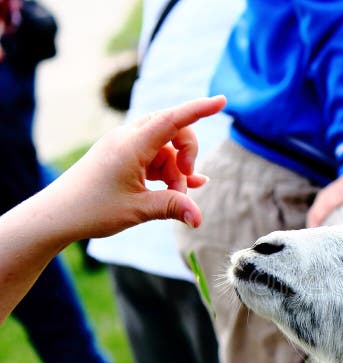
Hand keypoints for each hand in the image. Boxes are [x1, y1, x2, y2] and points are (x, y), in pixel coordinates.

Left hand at [46, 95, 225, 241]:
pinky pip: (156, 156)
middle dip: (188, 153)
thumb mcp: (138, 210)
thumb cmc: (92, 209)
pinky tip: (184, 187)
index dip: (199, 109)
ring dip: (177, 170)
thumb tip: (199, 218)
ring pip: (166, 147)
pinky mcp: (123, 157)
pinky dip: (170, 170)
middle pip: (173, 129)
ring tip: (177, 197)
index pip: (173, 119)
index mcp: (132, 145)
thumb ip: (172, 207)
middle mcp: (129, 139)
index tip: (222, 101)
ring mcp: (125, 147)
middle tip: (187, 182)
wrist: (57, 215)